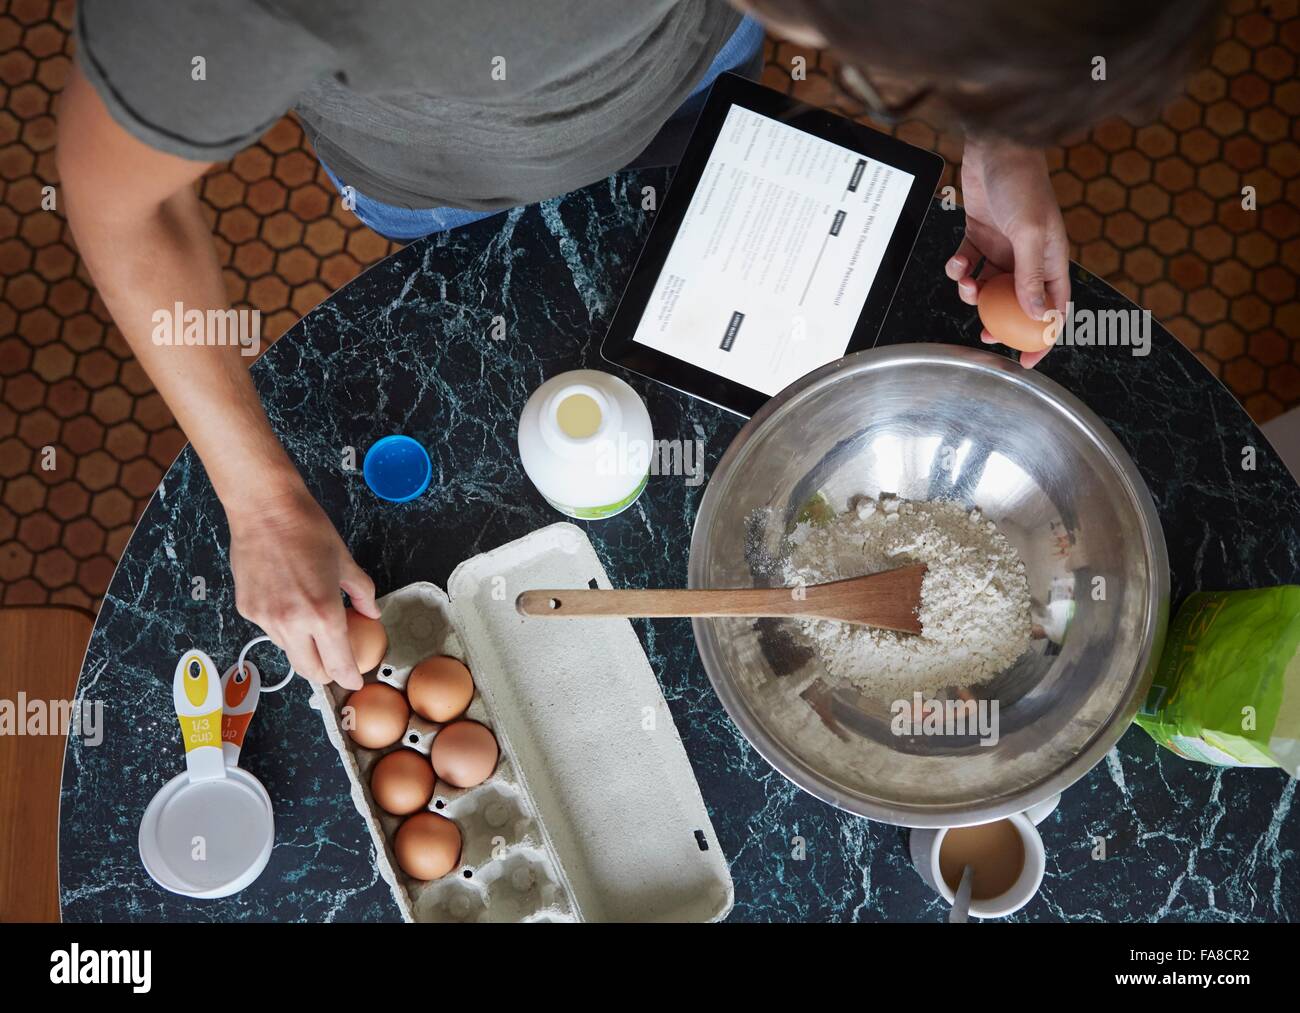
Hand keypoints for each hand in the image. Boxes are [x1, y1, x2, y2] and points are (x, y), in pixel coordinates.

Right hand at [228, 487, 378, 689]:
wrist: (266, 511)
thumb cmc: (309, 531)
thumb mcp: (346, 563)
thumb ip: (362, 594)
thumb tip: (372, 614)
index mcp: (323, 614)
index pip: (338, 664)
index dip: (349, 677)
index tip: (355, 679)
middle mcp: (292, 624)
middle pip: (310, 670)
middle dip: (326, 672)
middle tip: (336, 662)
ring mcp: (266, 619)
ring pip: (289, 651)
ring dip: (304, 648)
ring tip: (313, 625)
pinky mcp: (247, 611)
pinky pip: (271, 631)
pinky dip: (284, 627)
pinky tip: (289, 603)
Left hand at [945, 138, 1069, 368]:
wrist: (995, 148)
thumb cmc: (1022, 184)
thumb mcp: (1030, 233)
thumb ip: (1030, 276)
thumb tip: (1036, 314)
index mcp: (1051, 259)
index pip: (1054, 308)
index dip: (1044, 337)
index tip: (1029, 361)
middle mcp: (1029, 257)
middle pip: (1018, 302)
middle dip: (1001, 322)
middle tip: (986, 336)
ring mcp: (1004, 247)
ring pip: (989, 286)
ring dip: (974, 293)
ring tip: (966, 286)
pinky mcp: (979, 235)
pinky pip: (969, 264)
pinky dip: (960, 269)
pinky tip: (957, 262)